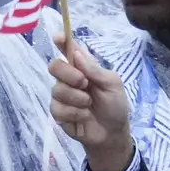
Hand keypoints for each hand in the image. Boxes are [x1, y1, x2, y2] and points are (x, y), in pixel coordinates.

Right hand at [49, 40, 134, 170]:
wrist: (112, 133)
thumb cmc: (115, 105)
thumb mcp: (112, 84)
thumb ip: (95, 70)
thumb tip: (77, 54)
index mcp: (83, 68)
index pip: (69, 50)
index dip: (62, 41)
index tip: (58, 37)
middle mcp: (69, 79)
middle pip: (54, 66)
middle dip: (69, 74)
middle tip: (84, 83)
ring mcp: (62, 96)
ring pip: (56, 90)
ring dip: (77, 98)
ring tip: (89, 105)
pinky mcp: (59, 113)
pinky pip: (58, 109)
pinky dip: (74, 113)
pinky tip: (84, 117)